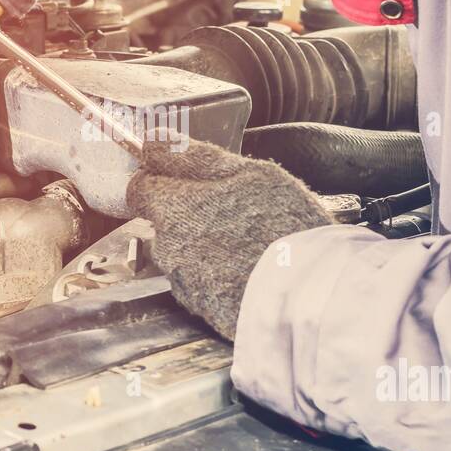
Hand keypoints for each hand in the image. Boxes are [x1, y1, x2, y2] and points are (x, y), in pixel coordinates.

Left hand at [126, 139, 334, 339]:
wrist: (309, 296)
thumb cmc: (287, 228)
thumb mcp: (252, 175)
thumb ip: (196, 157)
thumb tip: (154, 142)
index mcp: (175, 206)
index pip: (141, 188)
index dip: (160, 180)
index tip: (183, 180)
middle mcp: (169, 245)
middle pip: (163, 223)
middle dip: (186, 215)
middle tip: (229, 214)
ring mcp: (183, 280)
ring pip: (181, 253)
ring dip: (202, 246)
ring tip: (246, 246)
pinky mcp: (199, 308)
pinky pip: (197, 283)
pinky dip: (214, 275)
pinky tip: (245, 271)